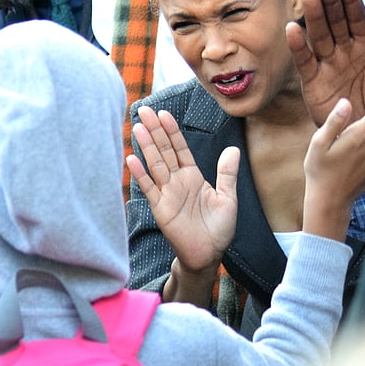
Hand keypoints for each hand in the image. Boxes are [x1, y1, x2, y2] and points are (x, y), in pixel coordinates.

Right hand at [127, 105, 238, 276]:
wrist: (208, 255)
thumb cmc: (218, 229)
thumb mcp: (228, 198)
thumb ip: (227, 174)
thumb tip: (232, 149)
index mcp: (193, 176)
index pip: (180, 148)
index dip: (172, 131)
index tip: (163, 113)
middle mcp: (177, 181)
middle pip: (164, 151)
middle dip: (155, 130)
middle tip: (144, 110)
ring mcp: (167, 193)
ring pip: (155, 164)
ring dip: (146, 146)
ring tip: (137, 128)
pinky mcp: (160, 208)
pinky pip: (149, 188)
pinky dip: (141, 174)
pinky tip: (132, 159)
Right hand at [286, 0, 364, 125]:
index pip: (357, 17)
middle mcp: (345, 50)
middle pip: (335, 21)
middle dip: (329, 1)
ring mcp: (327, 64)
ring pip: (319, 35)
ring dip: (313, 16)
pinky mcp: (313, 81)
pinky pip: (304, 61)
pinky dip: (298, 46)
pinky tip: (292, 29)